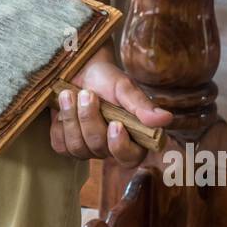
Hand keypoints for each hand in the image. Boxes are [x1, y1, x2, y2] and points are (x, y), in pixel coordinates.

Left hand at [49, 52, 171, 167]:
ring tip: (70, 94)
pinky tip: (64, 104)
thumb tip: (166, 119)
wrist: (80, 68)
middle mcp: (109, 148)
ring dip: (73, 118)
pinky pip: (60, 144)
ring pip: (77, 147)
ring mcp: (86, 148)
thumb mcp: (125, 88)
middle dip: (90, 119)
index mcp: (132, 139)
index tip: (116, 124)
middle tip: (87, 93)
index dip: (120, 146)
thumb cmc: (107, 78)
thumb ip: (142, 106)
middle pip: (98, 148)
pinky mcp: (65, 144)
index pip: (130, 158)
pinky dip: (60, 122)